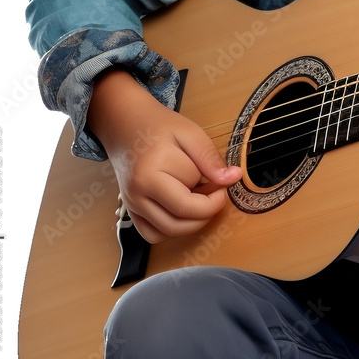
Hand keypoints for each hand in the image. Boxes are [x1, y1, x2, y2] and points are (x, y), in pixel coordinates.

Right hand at [87, 70, 241, 242]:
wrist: (126, 124)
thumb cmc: (159, 126)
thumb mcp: (190, 133)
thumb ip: (210, 158)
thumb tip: (232, 178)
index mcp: (152, 171)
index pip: (190, 197)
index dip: (215, 194)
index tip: (225, 182)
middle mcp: (138, 192)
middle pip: (178, 221)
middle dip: (206, 212)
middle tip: (216, 192)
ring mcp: (131, 204)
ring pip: (167, 231)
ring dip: (192, 222)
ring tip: (201, 198)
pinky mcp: (130, 210)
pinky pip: (152, 234)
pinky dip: (172, 229)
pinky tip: (184, 209)